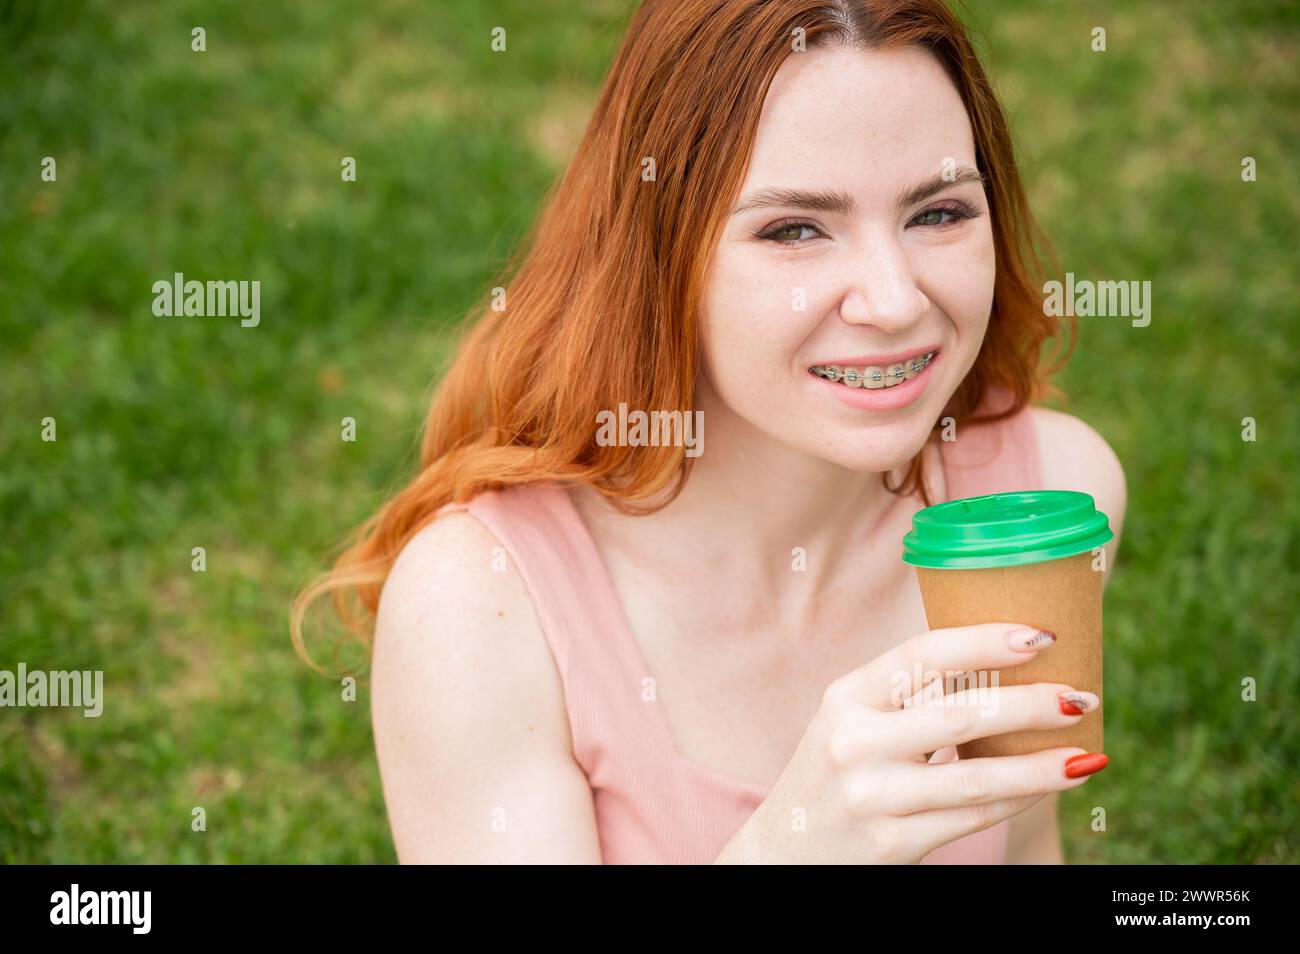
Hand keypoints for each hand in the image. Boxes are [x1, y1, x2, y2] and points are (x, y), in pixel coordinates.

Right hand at [715, 622, 1102, 863]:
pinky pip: (973, 817)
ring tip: (1087, 751)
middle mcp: (854, 742)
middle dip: (1031, 703)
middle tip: (1082, 696)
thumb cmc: (835, 775)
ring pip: (976, 776)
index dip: (984, 641)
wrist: (783, 853)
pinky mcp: (892, 842)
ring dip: (1041, 763)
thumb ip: (905, 697)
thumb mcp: (850, 723)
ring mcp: (872, 796)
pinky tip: (1049, 784)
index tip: (1040, 636)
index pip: (920, 655)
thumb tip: (1003, 665)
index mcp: (845, 698)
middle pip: (958, 714)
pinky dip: (1019, 799)